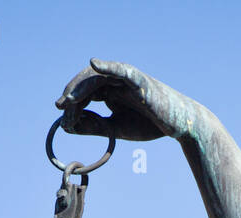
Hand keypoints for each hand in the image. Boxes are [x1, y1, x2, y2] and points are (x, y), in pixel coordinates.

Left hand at [55, 58, 190, 141]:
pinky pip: (122, 70)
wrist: (179, 125)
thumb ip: (94, 126)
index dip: (71, 103)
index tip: (62, 119)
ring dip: (81, 87)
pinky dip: (108, 66)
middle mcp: (115, 82)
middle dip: (71, 95)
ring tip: (69, 100)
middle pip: (87, 82)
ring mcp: (127, 79)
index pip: (84, 93)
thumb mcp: (115, 128)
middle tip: (61, 108)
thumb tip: (68, 126)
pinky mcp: (139, 80)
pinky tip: (94, 64)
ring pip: (98, 77)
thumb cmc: (150, 124)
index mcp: (110, 91)